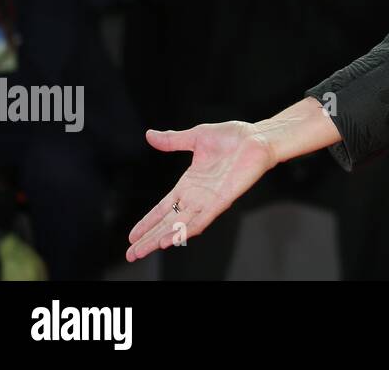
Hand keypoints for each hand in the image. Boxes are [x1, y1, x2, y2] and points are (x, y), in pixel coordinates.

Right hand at [126, 123, 276, 262]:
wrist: (258, 137)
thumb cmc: (233, 137)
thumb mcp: (196, 137)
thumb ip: (173, 140)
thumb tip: (149, 135)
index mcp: (188, 183)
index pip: (162, 208)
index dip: (147, 222)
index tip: (132, 236)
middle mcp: (197, 196)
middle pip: (167, 222)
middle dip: (148, 238)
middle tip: (130, 254)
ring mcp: (209, 200)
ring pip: (180, 225)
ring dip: (161, 238)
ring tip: (144, 250)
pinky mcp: (223, 200)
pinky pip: (202, 219)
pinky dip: (186, 230)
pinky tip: (171, 240)